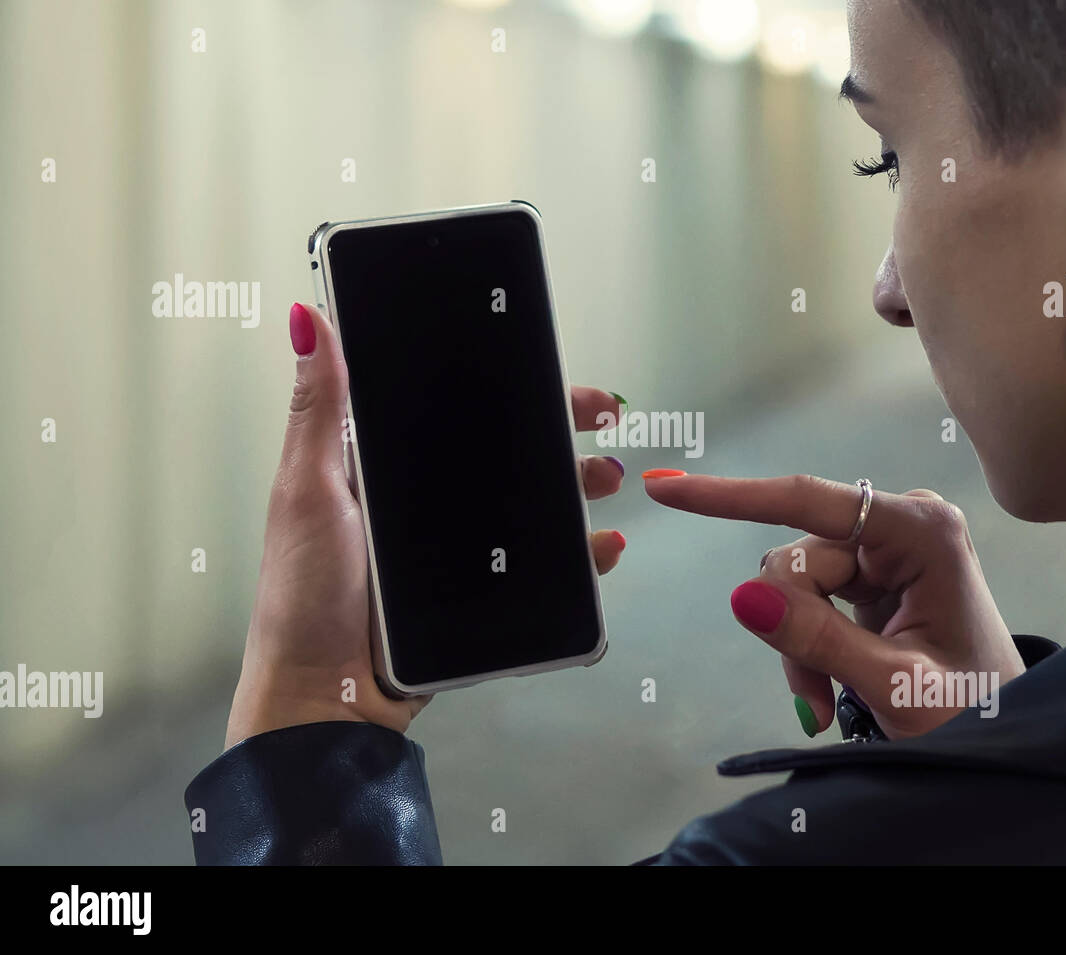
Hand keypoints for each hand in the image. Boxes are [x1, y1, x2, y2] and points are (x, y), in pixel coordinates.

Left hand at [224, 302, 626, 748]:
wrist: (326, 699)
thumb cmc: (300, 599)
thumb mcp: (307, 492)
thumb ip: (319, 409)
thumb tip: (305, 320)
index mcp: (383, 464)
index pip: (454, 406)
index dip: (501, 379)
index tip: (544, 359)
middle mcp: (427, 501)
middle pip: (506, 449)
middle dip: (560, 427)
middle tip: (600, 414)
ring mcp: (458, 548)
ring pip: (533, 503)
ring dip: (579, 485)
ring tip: (605, 480)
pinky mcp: (480, 591)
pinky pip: (542, 564)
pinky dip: (581, 553)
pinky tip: (600, 545)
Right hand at [644, 473, 1023, 738]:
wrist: (1007, 737)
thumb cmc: (973, 713)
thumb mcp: (894, 685)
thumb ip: (819, 640)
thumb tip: (744, 595)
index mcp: (922, 531)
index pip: (807, 503)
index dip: (731, 495)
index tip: (664, 485)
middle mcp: (902, 523)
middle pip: (797, 557)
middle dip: (793, 630)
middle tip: (818, 699)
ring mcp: (887, 547)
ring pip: (794, 585)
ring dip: (800, 649)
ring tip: (830, 702)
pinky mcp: (873, 572)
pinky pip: (808, 601)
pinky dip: (809, 648)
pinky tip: (832, 687)